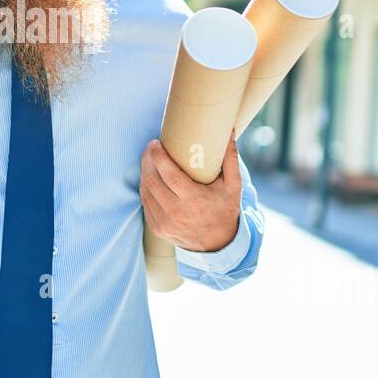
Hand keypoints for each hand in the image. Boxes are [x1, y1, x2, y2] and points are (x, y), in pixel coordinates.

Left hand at [140, 135, 241, 252]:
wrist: (217, 245)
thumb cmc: (225, 210)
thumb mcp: (233, 186)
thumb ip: (231, 160)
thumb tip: (230, 133)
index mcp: (193, 200)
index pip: (168, 174)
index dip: (158, 156)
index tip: (155, 143)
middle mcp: (176, 213)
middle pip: (152, 180)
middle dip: (147, 160)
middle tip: (150, 147)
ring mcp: (164, 222)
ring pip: (146, 191)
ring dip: (144, 172)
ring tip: (148, 159)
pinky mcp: (157, 228)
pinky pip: (145, 203)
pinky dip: (145, 187)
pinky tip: (148, 177)